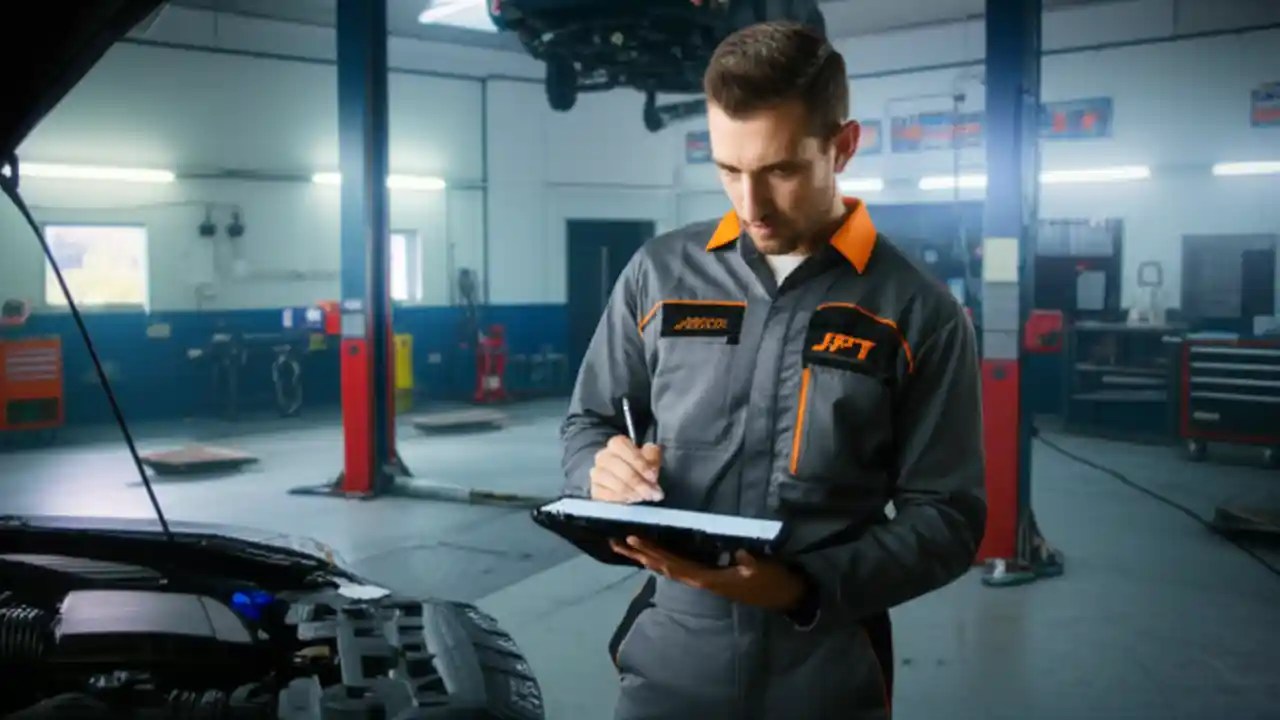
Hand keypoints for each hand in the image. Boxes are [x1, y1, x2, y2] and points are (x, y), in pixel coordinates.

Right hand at [590, 436, 663, 503]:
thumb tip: (652, 467)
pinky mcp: (595, 489)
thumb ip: (652, 458)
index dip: (638, 462)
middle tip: (650, 492)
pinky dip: (619, 498)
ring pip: (610, 481)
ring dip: (629, 491)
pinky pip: (604, 494)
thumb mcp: (650, 458)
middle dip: (637, 481)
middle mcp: (603, 456)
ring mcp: (597, 473)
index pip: (622, 447)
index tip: (652, 476)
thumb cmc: (639, 467)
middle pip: (617, 466)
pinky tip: (629, 500)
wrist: (627, 481)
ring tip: (641, 496)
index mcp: (617, 444)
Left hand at [609, 537, 805, 611]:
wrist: (780, 595)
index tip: (633, 539)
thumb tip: (739, 554)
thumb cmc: (770, 581)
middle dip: (638, 554)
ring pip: (665, 567)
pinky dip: (659, 558)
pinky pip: (676, 567)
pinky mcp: (705, 576)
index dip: (652, 551)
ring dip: (644, 557)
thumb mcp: (762, 571)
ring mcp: (700, 579)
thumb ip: (749, 564)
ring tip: (623, 546)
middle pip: (661, 566)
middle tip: (614, 542)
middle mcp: (697, 580)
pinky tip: (650, 553)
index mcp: (705, 579)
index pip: (672, 564)